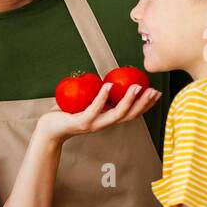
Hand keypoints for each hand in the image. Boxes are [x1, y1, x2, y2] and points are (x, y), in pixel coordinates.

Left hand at [35, 82, 161, 143]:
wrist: (50, 128)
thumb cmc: (68, 113)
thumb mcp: (89, 102)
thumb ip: (99, 94)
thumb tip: (109, 77)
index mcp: (107, 118)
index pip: (131, 113)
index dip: (145, 105)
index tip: (156, 93)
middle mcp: (104, 123)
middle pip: (129, 115)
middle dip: (143, 103)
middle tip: (152, 90)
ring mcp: (94, 124)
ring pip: (116, 114)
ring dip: (128, 100)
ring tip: (136, 87)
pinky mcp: (81, 122)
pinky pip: (94, 109)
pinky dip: (102, 97)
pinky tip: (108, 86)